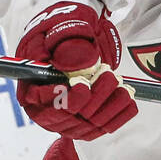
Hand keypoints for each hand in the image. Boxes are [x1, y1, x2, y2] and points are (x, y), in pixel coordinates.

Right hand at [14, 2, 137, 139]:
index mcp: (31, 89)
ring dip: (111, 105)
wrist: (74, 44)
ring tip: (122, 85)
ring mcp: (68, 122)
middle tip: (109, 75)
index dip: (63, 96)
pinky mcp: (88, 126)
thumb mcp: (57, 32)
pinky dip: (120, 115)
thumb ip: (65, 42)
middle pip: (70, 114)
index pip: (41, 100)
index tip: (83, 84)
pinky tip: (129, 100)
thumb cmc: (60, 37)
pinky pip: (105, 127)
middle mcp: (46, 111)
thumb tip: (80, 63)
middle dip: (95, 96)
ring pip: (91, 123)